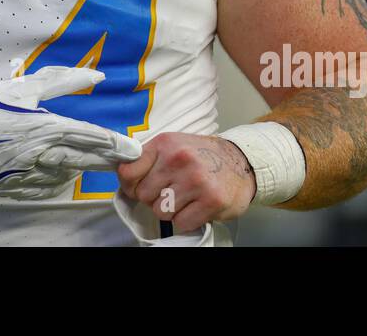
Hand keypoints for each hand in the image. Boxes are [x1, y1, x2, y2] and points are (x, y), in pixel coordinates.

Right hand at [0, 66, 141, 200]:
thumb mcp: (20, 87)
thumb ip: (60, 80)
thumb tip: (95, 74)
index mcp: (42, 127)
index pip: (87, 135)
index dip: (112, 141)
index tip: (132, 147)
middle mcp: (39, 154)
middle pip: (83, 159)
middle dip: (108, 160)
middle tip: (128, 161)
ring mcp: (27, 175)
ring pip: (66, 174)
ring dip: (84, 169)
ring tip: (99, 163)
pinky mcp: (15, 187)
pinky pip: (46, 186)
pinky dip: (59, 179)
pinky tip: (65, 173)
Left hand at [116, 132, 255, 232]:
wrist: (242, 163)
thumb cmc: (202, 157)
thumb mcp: (174, 146)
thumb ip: (149, 159)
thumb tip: (123, 176)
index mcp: (166, 144)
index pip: (128, 171)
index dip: (130, 184)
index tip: (138, 186)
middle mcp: (179, 159)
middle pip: (143, 195)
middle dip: (154, 198)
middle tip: (171, 191)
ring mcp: (196, 180)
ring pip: (161, 212)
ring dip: (171, 210)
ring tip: (186, 198)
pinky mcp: (211, 201)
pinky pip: (181, 223)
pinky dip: (187, 220)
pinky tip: (197, 206)